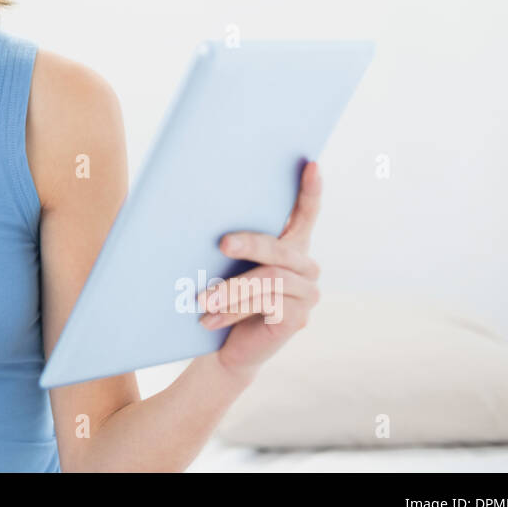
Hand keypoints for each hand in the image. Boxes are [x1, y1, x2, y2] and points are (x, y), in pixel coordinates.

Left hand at [197, 160, 322, 379]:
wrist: (224, 343)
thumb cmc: (222, 295)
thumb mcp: (223, 266)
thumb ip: (228, 242)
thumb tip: (197, 213)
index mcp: (290, 246)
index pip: (305, 214)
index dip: (310, 190)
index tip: (310, 163)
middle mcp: (305, 266)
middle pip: (279, 248)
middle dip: (249, 243)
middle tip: (221, 243)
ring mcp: (306, 293)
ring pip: (269, 280)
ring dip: (231, 289)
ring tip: (202, 300)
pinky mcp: (298, 318)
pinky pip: (266, 306)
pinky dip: (234, 310)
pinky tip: (210, 320)